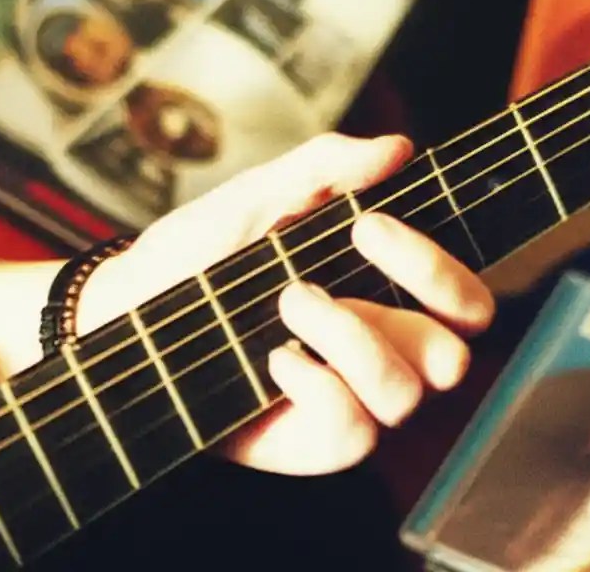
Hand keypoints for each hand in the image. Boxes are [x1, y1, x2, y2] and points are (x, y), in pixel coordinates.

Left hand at [89, 133, 494, 474]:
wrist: (125, 307)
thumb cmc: (198, 252)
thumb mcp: (258, 196)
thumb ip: (325, 167)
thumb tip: (397, 148)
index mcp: (386, 296)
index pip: (464, 301)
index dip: (439, 265)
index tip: (370, 222)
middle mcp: (382, 352)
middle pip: (458, 354)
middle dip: (425, 288)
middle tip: (356, 239)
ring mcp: (350, 400)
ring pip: (406, 394)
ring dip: (353, 339)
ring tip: (289, 300)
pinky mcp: (312, 441)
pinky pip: (355, 434)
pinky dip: (319, 388)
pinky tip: (273, 359)